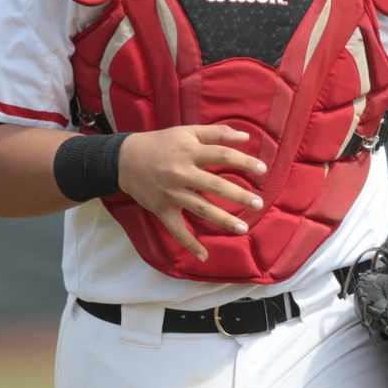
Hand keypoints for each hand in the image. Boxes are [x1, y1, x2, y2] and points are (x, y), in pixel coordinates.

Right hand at [116, 125, 266, 260]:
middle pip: (215, 185)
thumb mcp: (187, 132)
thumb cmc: (161, 143)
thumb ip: (217, 133)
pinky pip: (177, 230)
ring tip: (243, 228)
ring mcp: (172, 194)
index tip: (263, 169)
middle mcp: (182, 173)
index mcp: (190, 152)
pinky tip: (204, 255)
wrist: (125, 160)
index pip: (222, 156)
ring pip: (201, 209)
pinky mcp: (162, 210)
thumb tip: (246, 137)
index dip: (243, 162)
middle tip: (258, 203)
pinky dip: (189, 244)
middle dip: (239, 195)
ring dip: (223, 219)